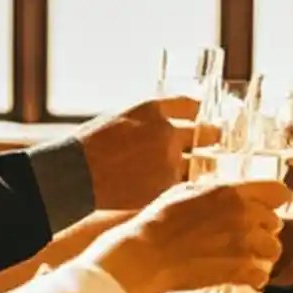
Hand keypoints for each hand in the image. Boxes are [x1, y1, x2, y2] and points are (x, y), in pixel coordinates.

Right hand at [77, 96, 208, 209]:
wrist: (74, 174)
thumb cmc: (90, 146)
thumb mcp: (120, 118)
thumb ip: (148, 120)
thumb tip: (168, 125)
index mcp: (152, 108)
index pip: (192, 104)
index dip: (203, 111)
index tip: (208, 115)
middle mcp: (166, 131)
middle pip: (207, 132)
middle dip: (214, 136)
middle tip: (218, 141)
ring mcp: (169, 160)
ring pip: (200, 162)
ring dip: (203, 165)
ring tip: (206, 168)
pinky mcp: (166, 187)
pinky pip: (186, 184)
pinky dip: (189, 186)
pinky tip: (189, 188)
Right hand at [87, 180, 290, 292]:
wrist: (145, 254)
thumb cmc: (159, 221)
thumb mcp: (187, 191)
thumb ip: (216, 190)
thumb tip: (231, 190)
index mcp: (232, 192)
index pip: (280, 192)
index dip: (274, 202)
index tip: (265, 211)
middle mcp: (244, 214)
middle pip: (276, 223)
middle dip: (262, 232)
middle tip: (242, 241)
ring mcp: (244, 243)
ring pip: (274, 251)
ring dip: (262, 257)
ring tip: (245, 260)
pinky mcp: (240, 270)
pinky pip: (262, 275)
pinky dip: (254, 279)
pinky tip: (242, 279)